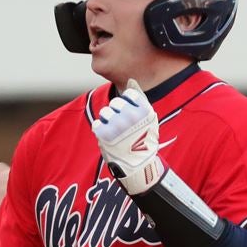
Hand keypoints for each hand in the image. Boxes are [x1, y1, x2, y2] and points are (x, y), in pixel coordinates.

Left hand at [90, 80, 164, 194]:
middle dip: (117, 113)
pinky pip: (97, 124)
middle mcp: (130, 115)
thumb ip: (140, 99)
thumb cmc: (144, 142)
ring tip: (116, 133)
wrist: (138, 167)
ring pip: (105, 112)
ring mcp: (117, 125)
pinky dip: (101, 130)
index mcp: (143, 110)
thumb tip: (131, 80)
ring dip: (108, 121)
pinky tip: (109, 138)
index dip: (128, 105)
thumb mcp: (149, 119)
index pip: (129, 96)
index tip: (131, 116)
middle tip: (122, 127)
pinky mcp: (104, 134)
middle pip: (115, 103)